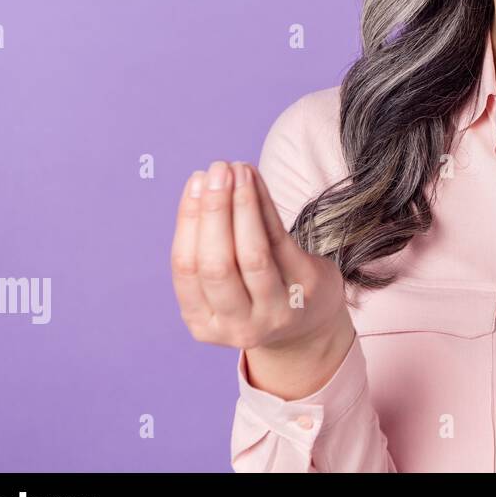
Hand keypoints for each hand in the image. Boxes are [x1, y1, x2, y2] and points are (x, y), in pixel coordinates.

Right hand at [171, 160, 350, 354]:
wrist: (309, 323)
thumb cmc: (255, 292)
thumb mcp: (224, 284)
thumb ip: (208, 245)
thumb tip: (203, 182)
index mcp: (204, 324)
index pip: (187, 269)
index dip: (188, 222)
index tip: (194, 183)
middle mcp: (239, 326)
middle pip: (217, 265)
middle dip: (214, 212)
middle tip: (215, 170)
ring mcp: (275, 313)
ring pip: (252, 254)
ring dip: (242, 206)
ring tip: (238, 170)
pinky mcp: (305, 292)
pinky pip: (281, 242)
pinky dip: (265, 207)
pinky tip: (256, 181)